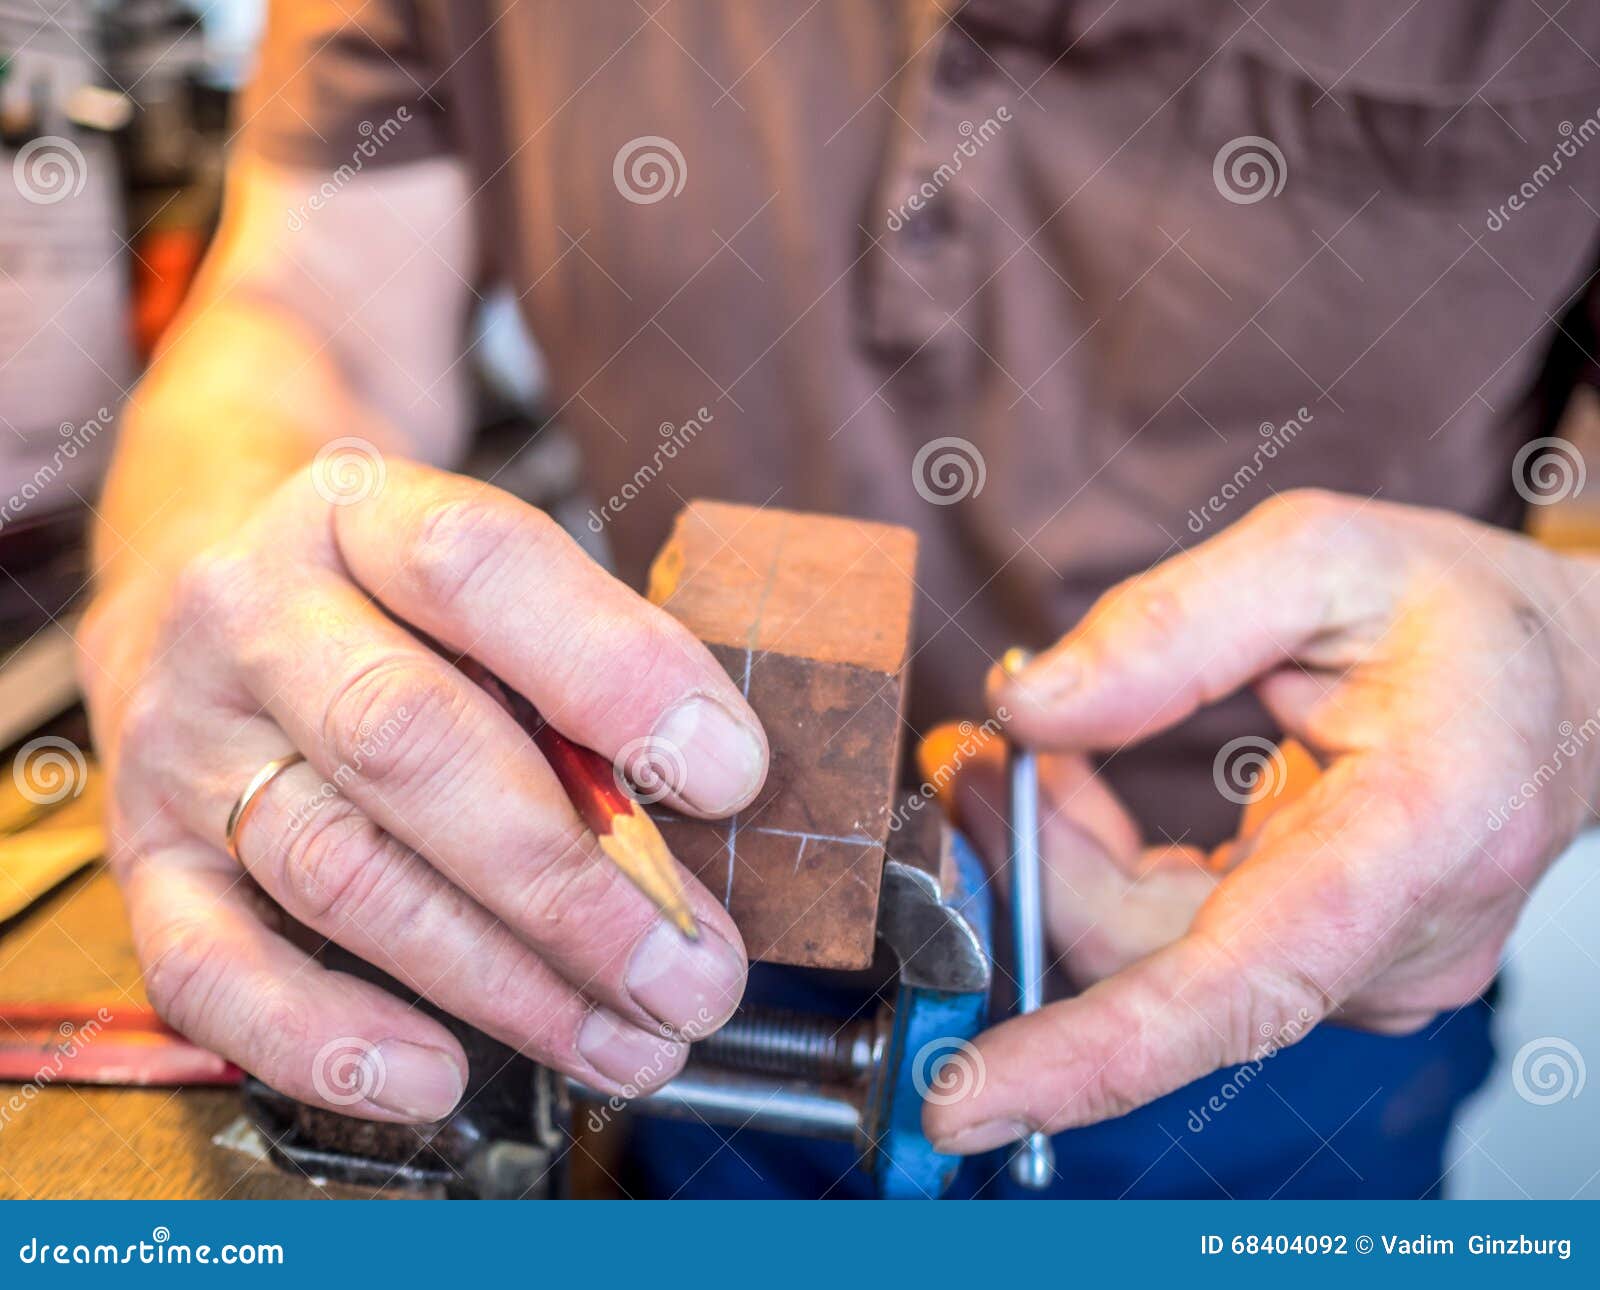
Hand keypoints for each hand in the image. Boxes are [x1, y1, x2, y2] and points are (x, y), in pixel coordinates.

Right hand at [78, 458, 766, 1120]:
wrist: (192, 553)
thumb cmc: (386, 587)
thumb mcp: (482, 571)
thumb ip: (579, 656)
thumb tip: (709, 785)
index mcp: (361, 514)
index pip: (480, 567)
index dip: (613, 671)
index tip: (729, 772)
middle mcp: (252, 615)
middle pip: (408, 744)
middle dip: (571, 882)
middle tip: (693, 969)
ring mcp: (185, 739)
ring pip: (340, 872)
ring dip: (502, 980)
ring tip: (627, 1037)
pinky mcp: (144, 855)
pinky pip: (210, 968)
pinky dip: (323, 1040)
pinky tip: (436, 1077)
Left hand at [922, 489, 1599, 1153]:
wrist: (1564, 681)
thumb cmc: (1459, 615)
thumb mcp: (1318, 556)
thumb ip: (1171, 627)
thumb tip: (1028, 710)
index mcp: (1419, 840)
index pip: (1244, 988)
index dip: (1093, 1053)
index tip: (965, 1101)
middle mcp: (1393, 942)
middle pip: (1153, 956)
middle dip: (1028, 864)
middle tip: (958, 756)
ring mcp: (1355, 969)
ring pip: (1145, 950)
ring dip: (1051, 858)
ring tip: (998, 754)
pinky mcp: (1317, 964)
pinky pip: (1167, 939)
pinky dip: (1093, 866)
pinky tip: (1060, 787)